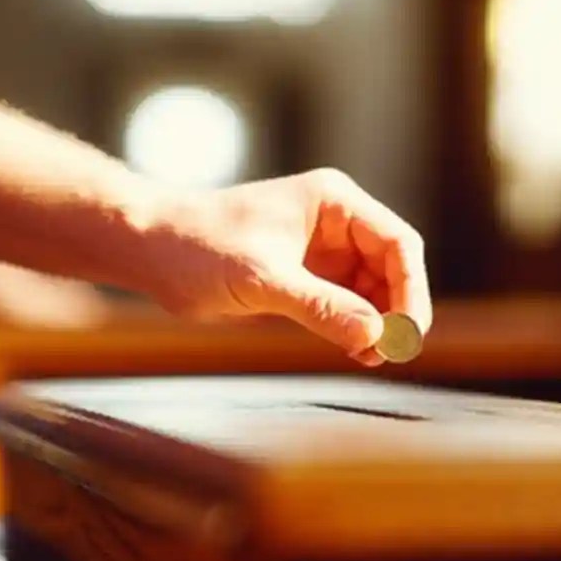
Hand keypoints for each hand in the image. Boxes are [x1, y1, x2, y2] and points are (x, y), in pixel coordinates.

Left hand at [135, 169, 432, 365]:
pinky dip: (355, 330)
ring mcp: (321, 251)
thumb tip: (375, 335)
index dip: (411, 289)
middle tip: (390, 353)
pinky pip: (346, 305)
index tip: (408, 332)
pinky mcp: (304, 278)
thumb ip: (321, 306)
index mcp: (333, 202)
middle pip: (392, 268)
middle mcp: (335, 223)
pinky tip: (355, 352)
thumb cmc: (197, 247)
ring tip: (370, 358)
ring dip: (377, 325)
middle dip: (396, 311)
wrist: (150, 249)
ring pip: (373, 291)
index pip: (397, 243)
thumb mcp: (262, 279)